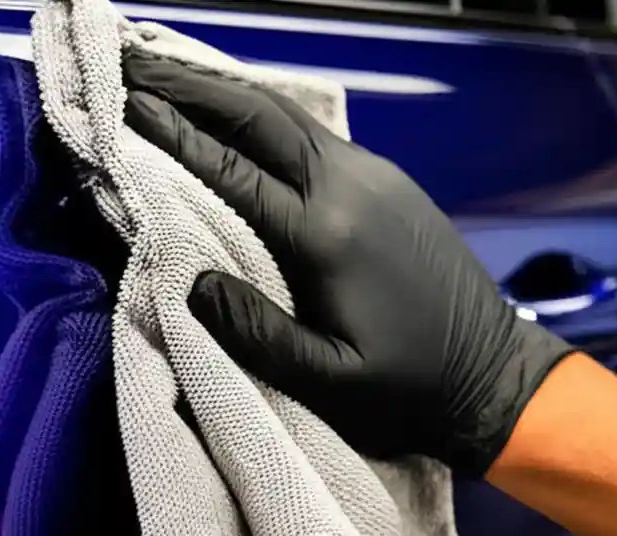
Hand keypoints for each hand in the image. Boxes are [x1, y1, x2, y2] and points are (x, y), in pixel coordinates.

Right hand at [122, 56, 572, 473]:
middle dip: (190, 86)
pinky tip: (233, 113)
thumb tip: (190, 279)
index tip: (124, 105)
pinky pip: (310, 131)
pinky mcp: (386, 180)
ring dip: (224, 90)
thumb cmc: (405, 388)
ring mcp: (373, 175)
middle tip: (131, 66)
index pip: (232, 171)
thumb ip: (254, 332)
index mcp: (327, 235)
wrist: (492, 374)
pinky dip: (260, 112)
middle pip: (258, 115)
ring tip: (168, 75)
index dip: (173, 135)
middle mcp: (350, 187)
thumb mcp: (326, 381)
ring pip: (287, 114)